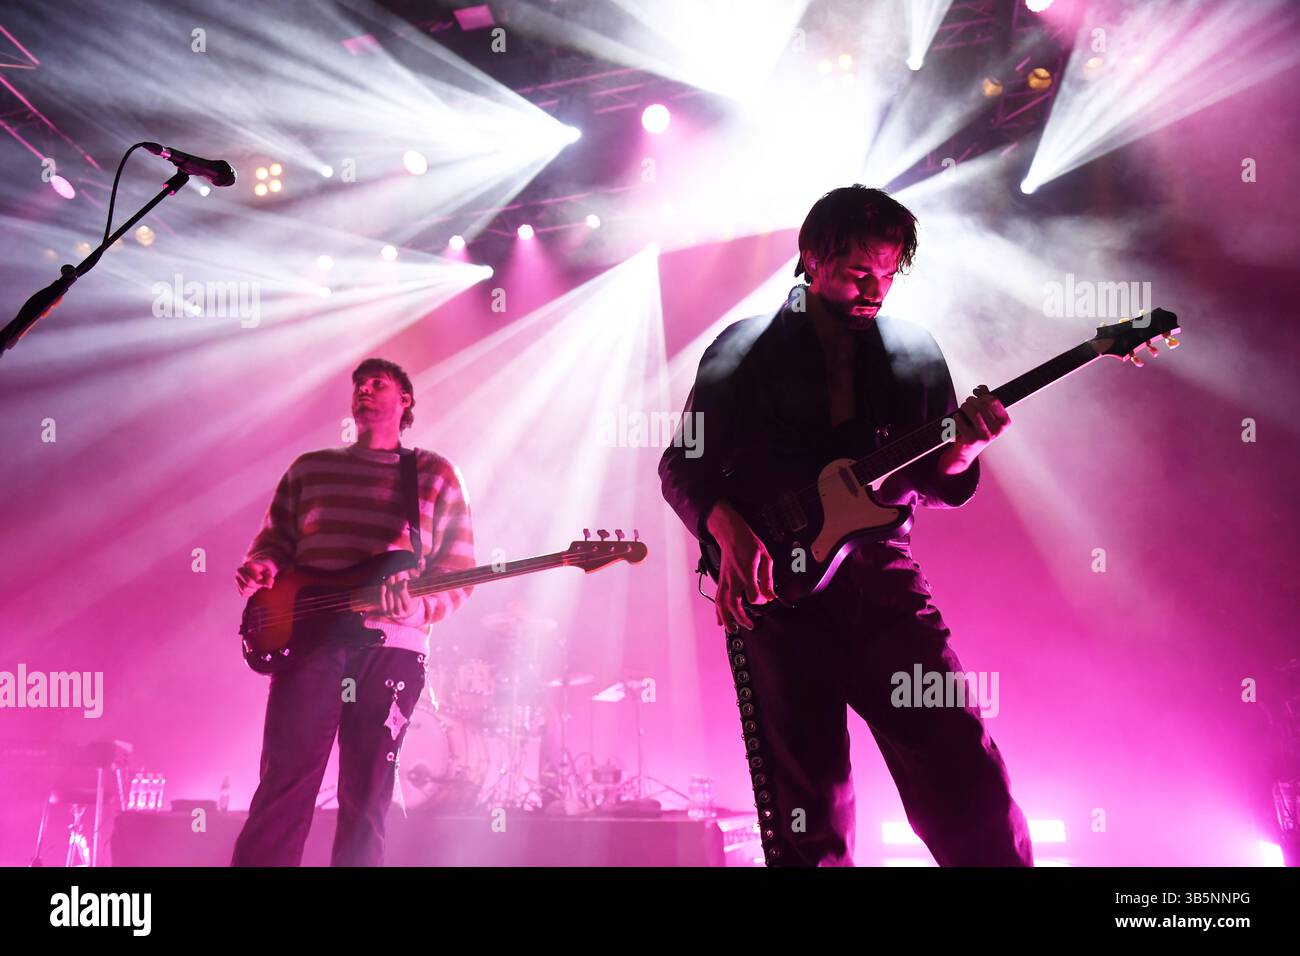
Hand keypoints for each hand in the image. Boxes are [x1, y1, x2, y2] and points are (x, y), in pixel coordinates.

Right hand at [235, 560, 275, 596]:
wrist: (257, 570)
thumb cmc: (263, 571)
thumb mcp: (268, 572)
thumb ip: (269, 578)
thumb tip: (269, 585)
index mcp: (248, 565)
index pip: (251, 572)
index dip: (257, 577)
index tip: (260, 577)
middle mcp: (240, 570)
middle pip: (249, 582)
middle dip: (257, 585)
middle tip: (260, 583)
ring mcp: (237, 578)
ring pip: (244, 589)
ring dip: (253, 589)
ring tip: (257, 586)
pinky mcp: (237, 586)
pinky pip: (243, 594)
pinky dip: (250, 593)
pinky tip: (253, 589)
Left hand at [378, 569, 418, 620]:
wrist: (406, 613)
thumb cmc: (413, 600)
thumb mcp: (416, 594)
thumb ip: (415, 585)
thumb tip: (414, 572)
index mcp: (409, 608)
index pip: (404, 594)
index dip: (403, 586)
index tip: (404, 579)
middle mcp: (400, 612)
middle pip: (396, 594)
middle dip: (396, 583)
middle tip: (396, 574)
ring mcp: (392, 613)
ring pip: (389, 596)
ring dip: (389, 585)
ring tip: (391, 577)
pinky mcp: (386, 613)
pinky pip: (382, 601)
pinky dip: (382, 592)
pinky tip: (384, 585)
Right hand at [706, 500, 776, 632]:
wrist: (730, 534)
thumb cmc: (748, 543)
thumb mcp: (765, 557)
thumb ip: (768, 578)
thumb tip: (771, 595)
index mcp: (746, 573)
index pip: (753, 595)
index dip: (761, 601)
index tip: (765, 598)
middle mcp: (734, 578)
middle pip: (734, 604)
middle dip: (741, 618)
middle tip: (750, 625)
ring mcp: (725, 580)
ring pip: (722, 604)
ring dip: (726, 618)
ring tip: (732, 629)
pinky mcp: (721, 580)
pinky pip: (717, 598)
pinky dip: (718, 611)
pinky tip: (720, 620)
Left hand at [947, 384, 1010, 466]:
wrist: (967, 451)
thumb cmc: (977, 430)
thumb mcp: (987, 416)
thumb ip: (986, 401)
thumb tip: (981, 388)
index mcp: (1005, 423)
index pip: (994, 401)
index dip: (982, 395)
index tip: (976, 393)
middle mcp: (998, 430)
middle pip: (983, 404)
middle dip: (972, 400)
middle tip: (967, 402)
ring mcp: (986, 436)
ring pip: (974, 411)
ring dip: (965, 406)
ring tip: (963, 407)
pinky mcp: (973, 439)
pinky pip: (962, 420)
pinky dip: (957, 417)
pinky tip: (958, 417)